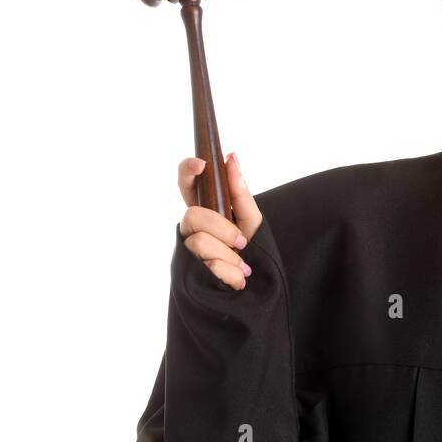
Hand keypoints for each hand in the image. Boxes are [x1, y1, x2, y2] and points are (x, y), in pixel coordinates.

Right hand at [176, 152, 262, 290]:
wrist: (255, 284)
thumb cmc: (248, 248)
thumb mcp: (251, 219)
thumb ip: (240, 193)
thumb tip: (231, 158)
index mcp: (204, 210)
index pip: (186, 184)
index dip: (187, 170)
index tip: (201, 164)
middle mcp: (191, 228)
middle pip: (192, 215)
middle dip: (223, 229)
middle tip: (241, 241)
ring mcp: (187, 250)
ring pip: (200, 242)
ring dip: (230, 255)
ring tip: (242, 265)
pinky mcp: (190, 273)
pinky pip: (209, 267)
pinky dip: (232, 274)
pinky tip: (238, 277)